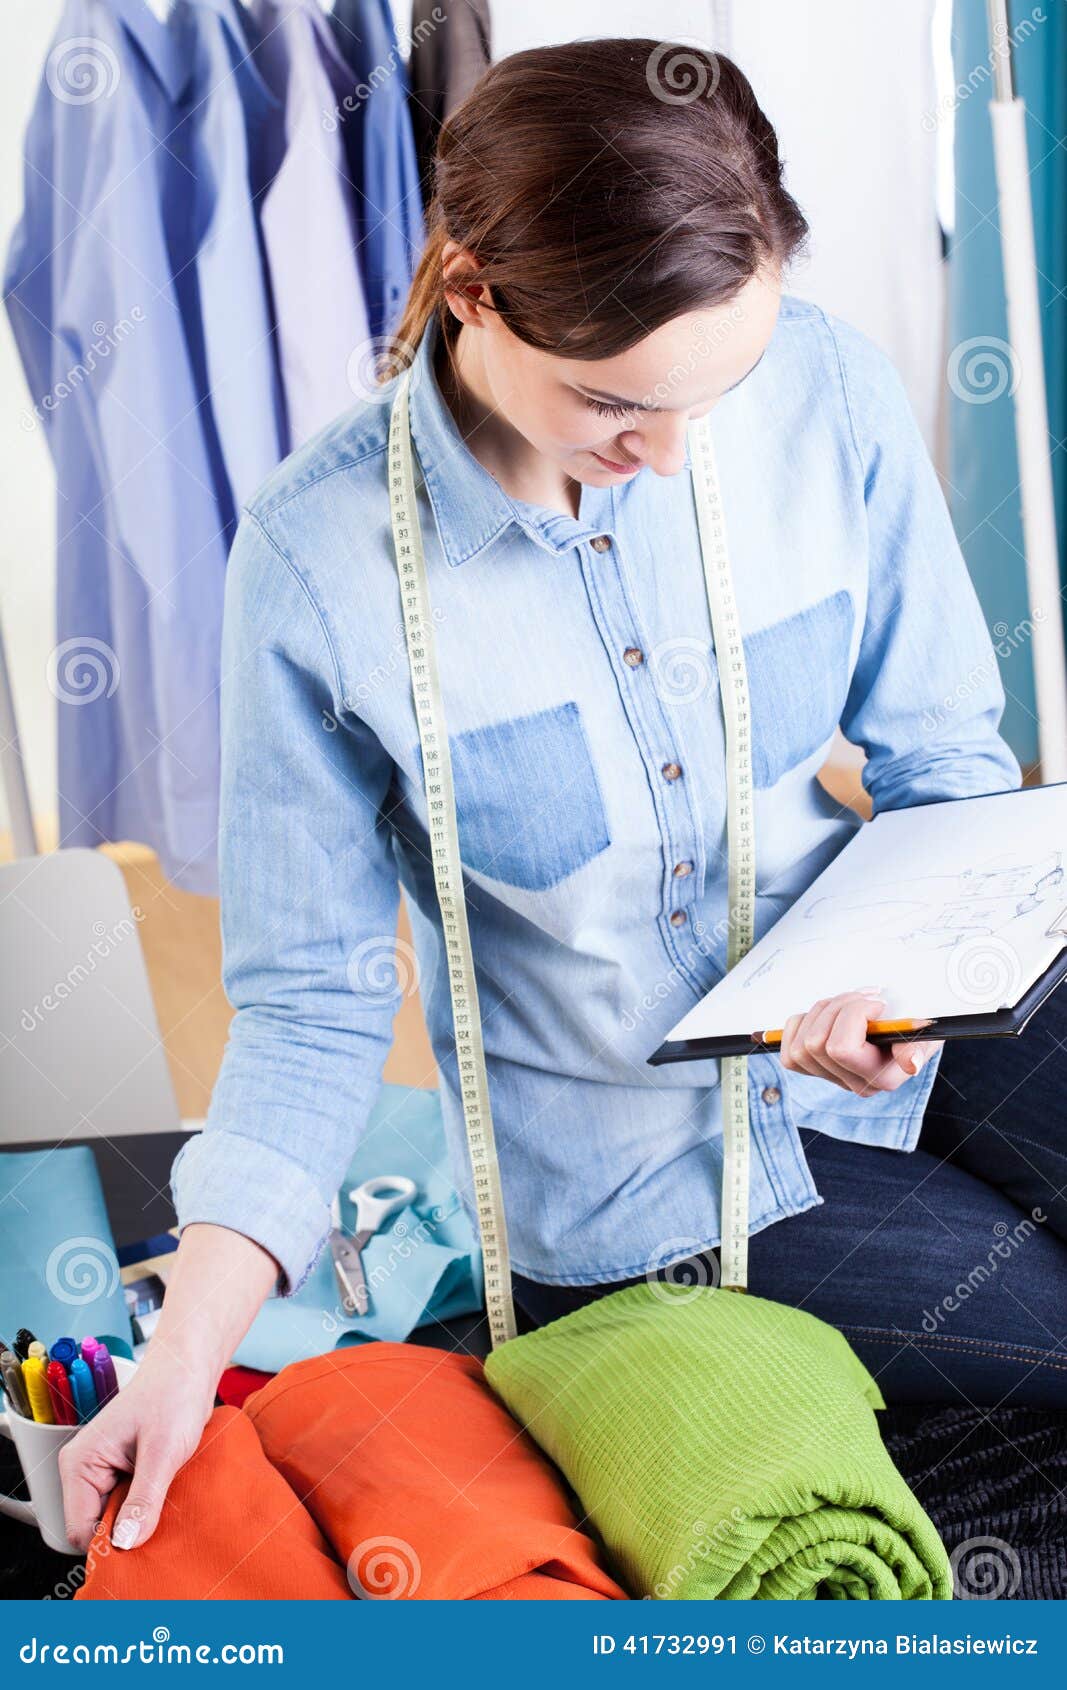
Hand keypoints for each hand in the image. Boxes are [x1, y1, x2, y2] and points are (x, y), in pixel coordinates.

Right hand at [58, 1350, 215, 1553]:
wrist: (188, 1368)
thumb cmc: (173, 1395)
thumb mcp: (163, 1451)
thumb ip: (144, 1499)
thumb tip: (126, 1544)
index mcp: (79, 1464)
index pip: (81, 1530)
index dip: (110, 1546)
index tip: (143, 1552)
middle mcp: (84, 1471)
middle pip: (96, 1528)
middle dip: (127, 1535)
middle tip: (163, 1530)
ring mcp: (103, 1472)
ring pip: (115, 1519)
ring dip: (140, 1522)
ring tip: (168, 1511)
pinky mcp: (122, 1472)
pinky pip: (128, 1506)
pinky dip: (147, 1509)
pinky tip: (168, 1501)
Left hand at [778, 989, 943, 1096]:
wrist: (909, 1030)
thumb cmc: (915, 1027)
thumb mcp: (925, 1032)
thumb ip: (918, 1045)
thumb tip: (910, 1063)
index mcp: (880, 1078)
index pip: (841, 1048)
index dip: (854, 1015)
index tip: (879, 1004)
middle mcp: (853, 1083)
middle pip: (816, 1043)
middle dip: (838, 1007)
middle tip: (864, 996)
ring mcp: (831, 1077)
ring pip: (801, 1045)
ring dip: (822, 1012)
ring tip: (847, 1002)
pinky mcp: (814, 1069)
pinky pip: (788, 1050)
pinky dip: (801, 1024)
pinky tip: (825, 1015)